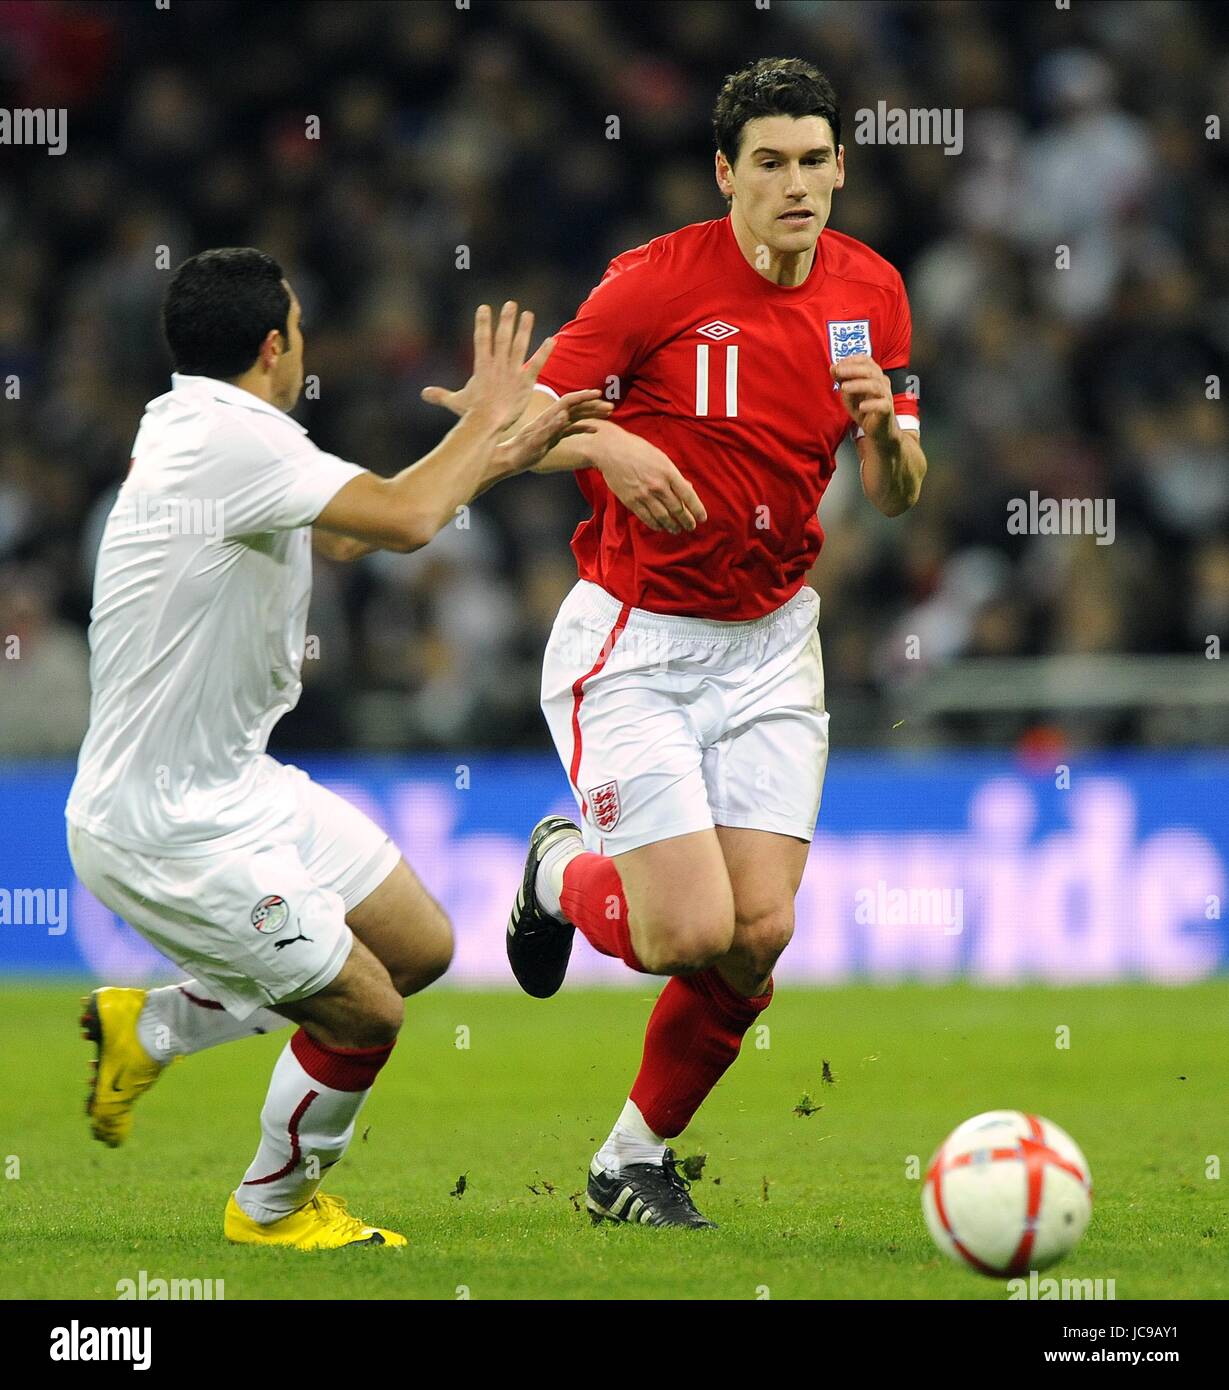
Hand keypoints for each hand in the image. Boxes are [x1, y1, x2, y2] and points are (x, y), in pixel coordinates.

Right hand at [421, 301, 554, 430]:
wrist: (488, 423)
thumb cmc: (471, 414)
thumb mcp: (455, 402)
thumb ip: (441, 395)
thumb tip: (424, 394)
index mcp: (481, 366)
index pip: (481, 338)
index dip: (482, 322)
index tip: (484, 307)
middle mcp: (497, 364)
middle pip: (502, 337)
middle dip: (506, 319)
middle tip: (510, 304)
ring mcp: (512, 372)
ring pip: (520, 345)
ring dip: (524, 329)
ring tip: (528, 314)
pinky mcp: (525, 382)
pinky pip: (537, 363)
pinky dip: (544, 351)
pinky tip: (552, 339)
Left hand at [494, 390, 613, 473]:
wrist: (509, 459)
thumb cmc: (521, 452)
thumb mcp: (536, 442)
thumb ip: (550, 428)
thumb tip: (565, 415)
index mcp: (548, 417)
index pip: (569, 401)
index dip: (583, 396)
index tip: (598, 393)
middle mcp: (552, 419)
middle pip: (576, 407)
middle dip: (593, 405)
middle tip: (611, 407)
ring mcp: (554, 427)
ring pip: (576, 416)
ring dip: (592, 414)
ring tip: (608, 414)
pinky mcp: (554, 436)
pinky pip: (572, 429)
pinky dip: (584, 427)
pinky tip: (595, 430)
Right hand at [588, 423, 706, 533]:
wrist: (610, 451)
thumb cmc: (637, 450)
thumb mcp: (660, 457)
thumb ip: (673, 474)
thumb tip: (687, 488)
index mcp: (668, 472)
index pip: (688, 495)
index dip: (697, 509)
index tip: (702, 518)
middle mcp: (658, 485)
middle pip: (677, 509)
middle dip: (686, 521)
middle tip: (691, 527)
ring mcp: (644, 495)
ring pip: (663, 516)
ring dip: (672, 526)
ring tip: (677, 530)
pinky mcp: (631, 501)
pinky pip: (646, 517)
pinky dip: (655, 524)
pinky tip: (660, 527)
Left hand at [830, 354, 898, 444]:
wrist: (876, 429)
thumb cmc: (863, 408)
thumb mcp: (848, 393)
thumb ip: (842, 380)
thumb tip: (833, 367)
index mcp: (874, 375)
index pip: (866, 360)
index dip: (851, 360)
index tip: (837, 365)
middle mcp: (882, 382)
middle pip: (871, 371)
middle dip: (852, 370)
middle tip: (838, 372)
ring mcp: (886, 395)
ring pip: (876, 386)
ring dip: (858, 385)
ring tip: (844, 388)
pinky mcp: (887, 410)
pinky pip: (882, 404)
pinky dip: (871, 404)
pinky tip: (861, 406)